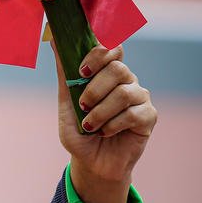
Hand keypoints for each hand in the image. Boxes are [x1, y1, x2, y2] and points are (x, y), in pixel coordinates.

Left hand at [54, 43, 156, 202]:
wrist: (91, 162)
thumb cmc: (79, 131)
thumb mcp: (66, 102)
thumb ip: (65, 73)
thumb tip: (54, 41)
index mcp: (107, 73)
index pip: (112, 48)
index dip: (100, 53)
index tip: (82, 70)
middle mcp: (126, 81)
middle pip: (118, 69)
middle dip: (94, 89)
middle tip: (82, 106)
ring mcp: (139, 98)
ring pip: (124, 93)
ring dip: (100, 112)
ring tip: (89, 126)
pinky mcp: (148, 117)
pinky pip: (133, 114)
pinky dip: (112, 125)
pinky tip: (106, 132)